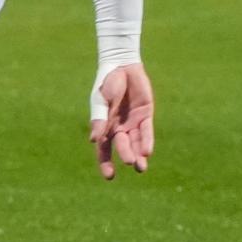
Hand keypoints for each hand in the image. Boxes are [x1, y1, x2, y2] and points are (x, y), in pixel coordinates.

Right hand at [90, 63, 154, 179]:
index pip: (103, 148)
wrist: (122, 65)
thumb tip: (94, 140)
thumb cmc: (107, 82)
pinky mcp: (146, 115)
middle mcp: (118, 126)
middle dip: (125, 155)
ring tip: (141, 167)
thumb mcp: (101, 100)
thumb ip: (99, 118)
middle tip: (130, 163)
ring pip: (136, 142)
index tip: (110, 176)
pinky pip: (146, 131)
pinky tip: (147, 152)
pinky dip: (146, 141)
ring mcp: (132, 121)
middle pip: (121, 146)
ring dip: (138, 154)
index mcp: (103, 125)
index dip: (105, 162)